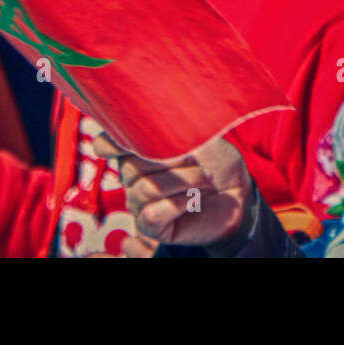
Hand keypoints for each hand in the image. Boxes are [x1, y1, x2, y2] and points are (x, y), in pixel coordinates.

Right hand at [93, 135, 252, 246]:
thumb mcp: (197, 135)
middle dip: (170, 161)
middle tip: (197, 160)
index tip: (120, 141)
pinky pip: (151, 214)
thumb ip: (170, 128)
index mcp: (137, 150)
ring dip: (181, 181)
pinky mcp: (151, 225)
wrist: (237, 191)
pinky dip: (178, 203)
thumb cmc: (215, 159)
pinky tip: (196, 198)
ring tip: (205, 178)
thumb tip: (151, 119)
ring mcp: (139, 201)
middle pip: (132, 167)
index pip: (106, 145)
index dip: (109, 143)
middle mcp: (132, 176)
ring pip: (145, 189)